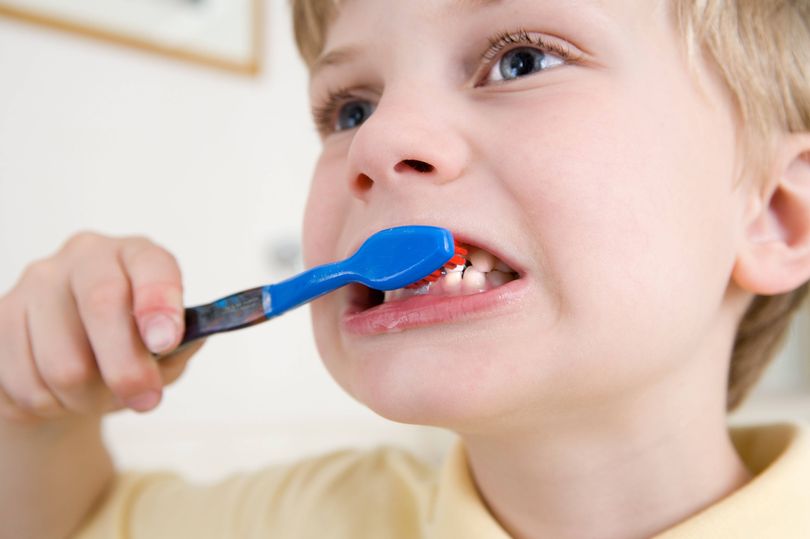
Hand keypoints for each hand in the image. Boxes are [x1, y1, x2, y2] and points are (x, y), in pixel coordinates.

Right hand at [0, 232, 201, 423]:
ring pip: (62, 362)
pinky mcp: (0, 317)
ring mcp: (36, 283)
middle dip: (126, 367)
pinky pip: (25, 383)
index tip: (165, 342)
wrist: (71, 356)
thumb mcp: (167, 345)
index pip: (151, 265)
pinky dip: (50, 405)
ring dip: (86, 398)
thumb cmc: (130, 345)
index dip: (159, 303)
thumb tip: (173, 345)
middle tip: (144, 399)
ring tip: (95, 396)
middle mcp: (85, 257)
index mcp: (136, 255)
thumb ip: (181, 344)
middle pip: (101, 306)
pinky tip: (60, 394)